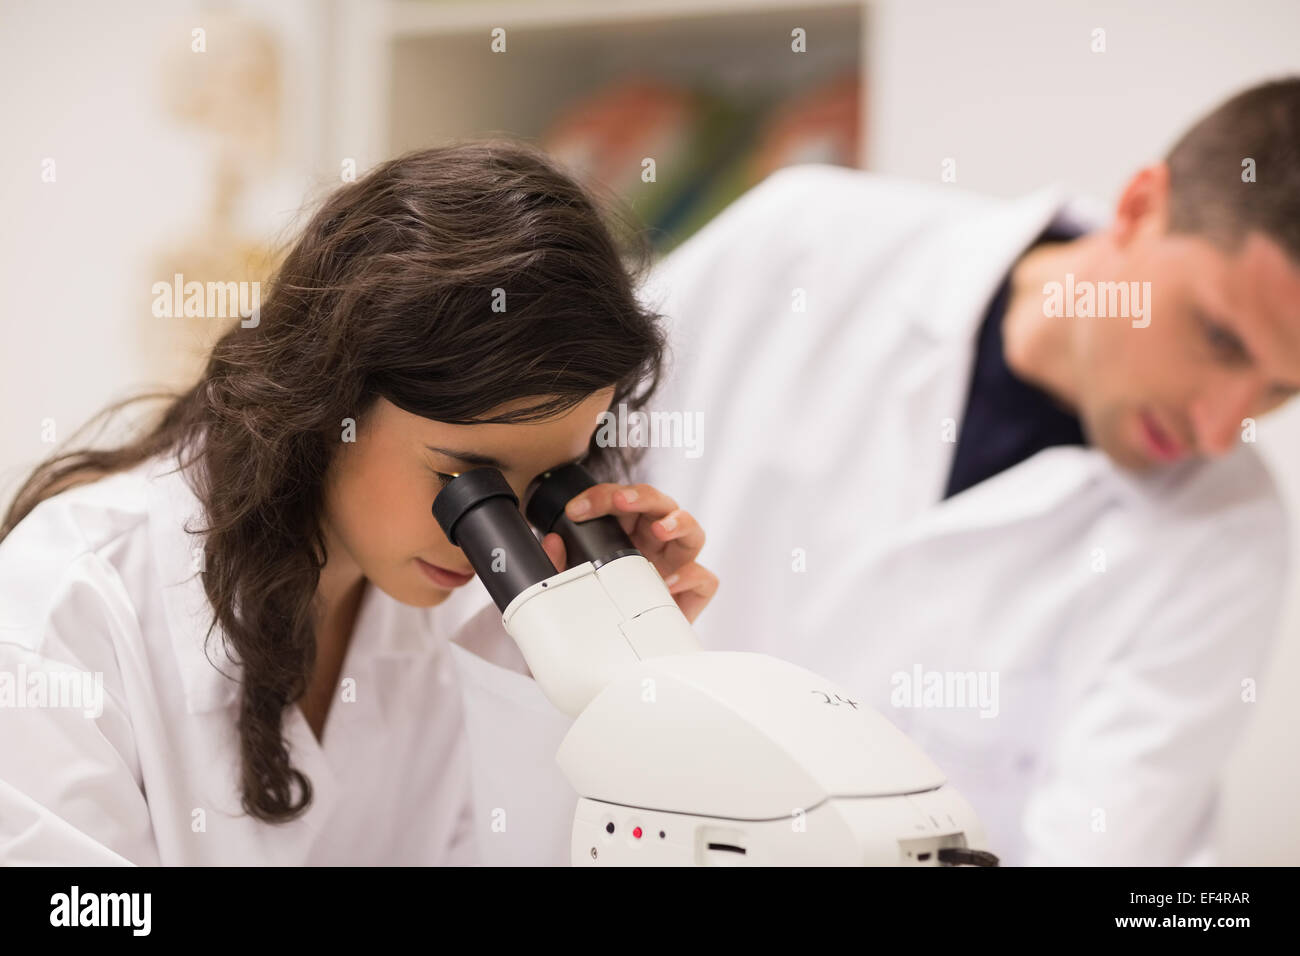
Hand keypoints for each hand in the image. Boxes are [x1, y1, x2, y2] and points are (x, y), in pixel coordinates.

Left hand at [537, 482, 718, 623]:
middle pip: (659, 504)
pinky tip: (667, 582)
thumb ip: (559, 563)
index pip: (619, 502)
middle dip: (641, 496)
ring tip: (660, 529)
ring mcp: (678, 565)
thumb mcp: (571, 585)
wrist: (618, 652)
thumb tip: (552, 542)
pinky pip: (705, 578)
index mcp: (628, 531)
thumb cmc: (600, 607)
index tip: (576, 510)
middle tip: (621, 501)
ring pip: (692, 531)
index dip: (600, 498)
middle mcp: (656, 542)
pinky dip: (690, 576)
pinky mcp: (693, 593)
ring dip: (678, 522)